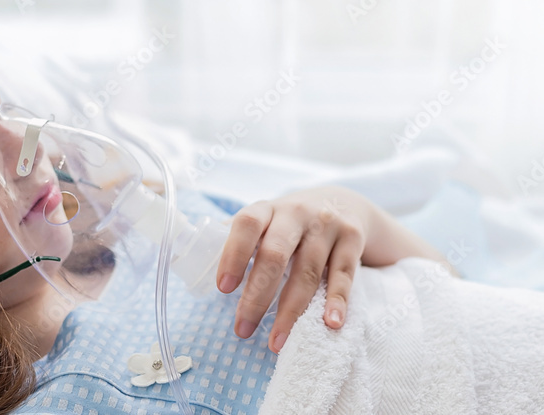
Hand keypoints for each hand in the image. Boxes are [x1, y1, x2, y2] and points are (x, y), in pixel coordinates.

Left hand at [216, 186, 444, 352]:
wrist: (345, 201)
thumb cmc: (291, 222)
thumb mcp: (265, 220)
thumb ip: (237, 239)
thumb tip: (191, 260)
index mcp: (267, 208)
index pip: (246, 224)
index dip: (233, 255)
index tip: (224, 289)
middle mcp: (296, 213)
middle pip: (275, 255)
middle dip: (257, 296)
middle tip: (242, 329)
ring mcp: (327, 225)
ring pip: (307, 271)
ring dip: (291, 311)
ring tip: (276, 342)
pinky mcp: (353, 238)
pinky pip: (344, 274)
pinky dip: (337, 301)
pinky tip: (330, 324)